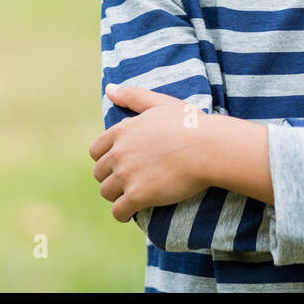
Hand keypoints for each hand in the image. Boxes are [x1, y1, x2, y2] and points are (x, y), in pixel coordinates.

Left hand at [88, 85, 211, 222]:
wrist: (208, 148)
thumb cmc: (189, 124)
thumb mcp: (160, 103)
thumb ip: (132, 96)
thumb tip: (109, 89)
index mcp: (122, 131)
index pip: (95, 151)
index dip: (106, 159)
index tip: (119, 165)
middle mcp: (119, 153)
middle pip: (99, 173)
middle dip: (111, 178)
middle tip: (128, 182)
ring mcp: (127, 175)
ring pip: (106, 193)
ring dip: (117, 196)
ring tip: (130, 198)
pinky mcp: (137, 196)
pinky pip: (119, 211)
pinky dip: (123, 214)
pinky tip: (131, 214)